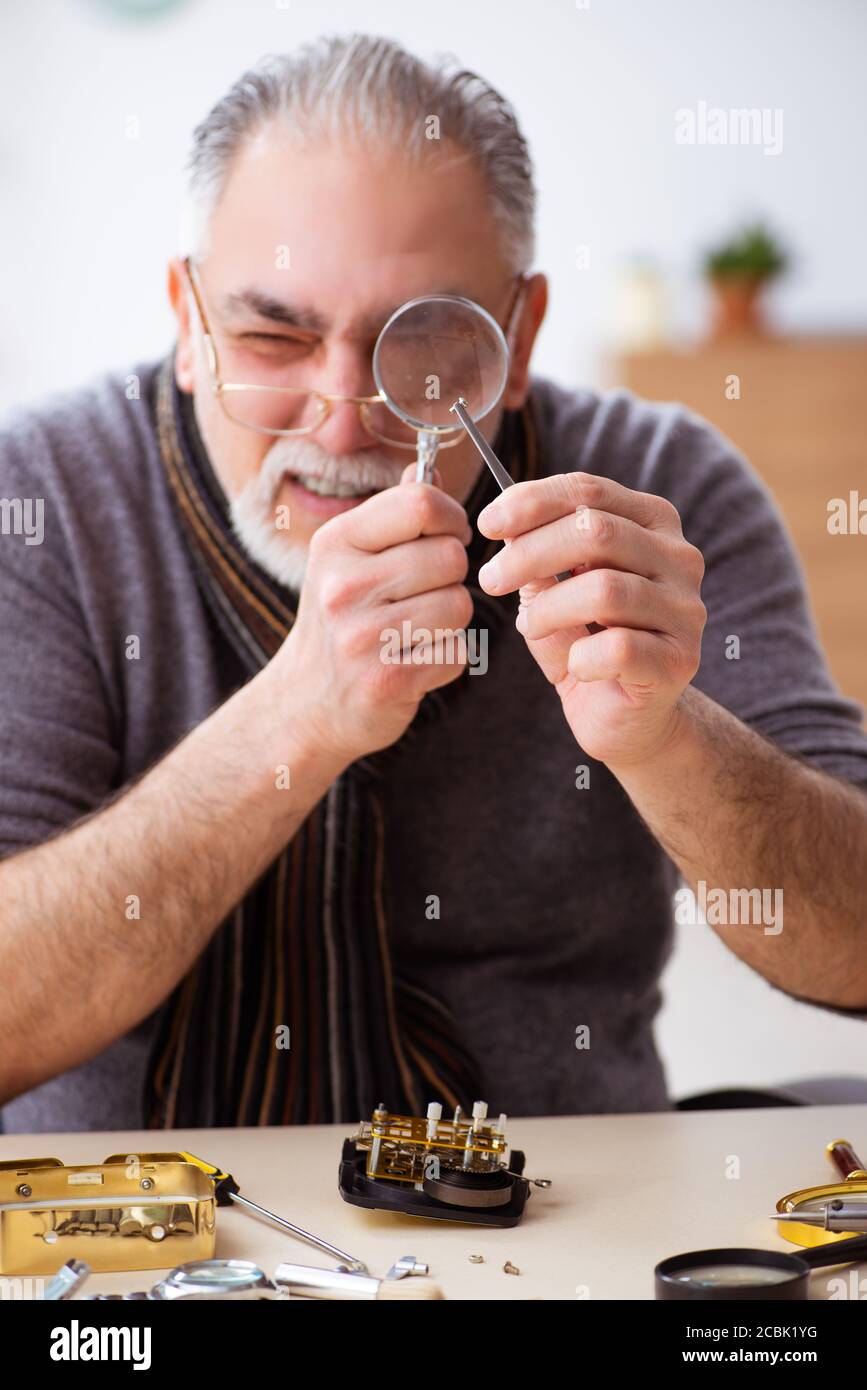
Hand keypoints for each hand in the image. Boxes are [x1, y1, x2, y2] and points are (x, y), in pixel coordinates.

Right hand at [271, 465, 472, 768]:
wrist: (307, 704)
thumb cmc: (338, 621)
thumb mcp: (346, 559)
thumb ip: (390, 515)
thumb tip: (427, 468)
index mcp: (335, 543)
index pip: (421, 504)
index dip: (451, 517)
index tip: (447, 535)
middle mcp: (343, 586)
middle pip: (450, 557)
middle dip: (451, 575)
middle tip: (425, 592)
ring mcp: (364, 637)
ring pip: (459, 605)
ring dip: (450, 619)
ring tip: (418, 628)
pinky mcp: (389, 680)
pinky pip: (456, 652)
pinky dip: (446, 658)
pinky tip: (414, 661)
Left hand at [477, 471, 705, 767]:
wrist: (629, 719)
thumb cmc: (588, 644)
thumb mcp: (553, 593)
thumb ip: (537, 561)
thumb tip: (508, 530)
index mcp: (651, 524)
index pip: (589, 492)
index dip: (532, 501)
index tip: (486, 523)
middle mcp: (679, 557)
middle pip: (595, 531)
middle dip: (530, 552)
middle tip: (490, 578)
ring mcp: (685, 609)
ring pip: (605, 589)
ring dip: (549, 608)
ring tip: (528, 625)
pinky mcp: (679, 661)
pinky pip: (620, 648)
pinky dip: (581, 657)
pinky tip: (575, 665)